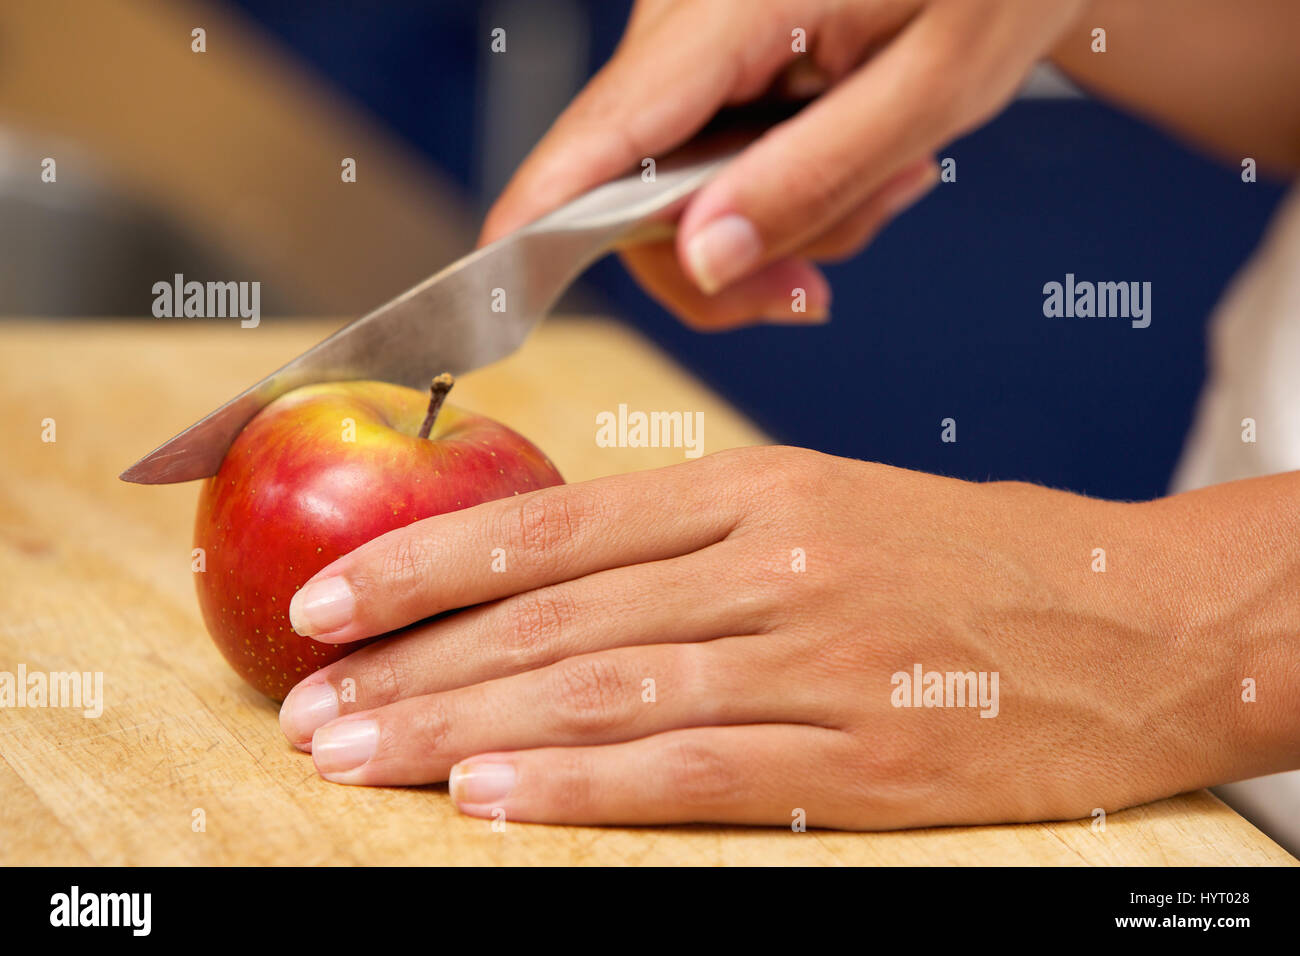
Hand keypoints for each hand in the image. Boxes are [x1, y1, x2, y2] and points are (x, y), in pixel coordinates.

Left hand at [278, 446, 1260, 827]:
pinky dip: (581, 786)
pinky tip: (491, 798)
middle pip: (554, 615)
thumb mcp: (826, 501)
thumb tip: (551, 571)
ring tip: (357, 753)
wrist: (1131, 615)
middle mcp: (772, 563)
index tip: (325, 600)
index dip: (427, 561)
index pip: (556, 524)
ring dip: (463, 726)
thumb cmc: (965, 554)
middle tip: (309, 703)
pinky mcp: (860, 760)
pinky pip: (694, 769)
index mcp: (759, 489)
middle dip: (414, 661)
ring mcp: (815, 660)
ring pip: (602, 690)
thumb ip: (695, 536)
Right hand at [480, 0, 1086, 329]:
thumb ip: (811, 180)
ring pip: (684, 199)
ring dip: (783, 225)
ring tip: (888, 177)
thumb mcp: (932, 91)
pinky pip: (717, 167)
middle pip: (634, 201)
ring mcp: (694, 48)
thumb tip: (703, 257)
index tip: (486, 302)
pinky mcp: (716, 66)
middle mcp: (683, 28)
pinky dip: (787, 191)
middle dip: (733, 263)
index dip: (537, 229)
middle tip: (824, 285)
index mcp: (725, 15)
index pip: (598, 138)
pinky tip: (865, 160)